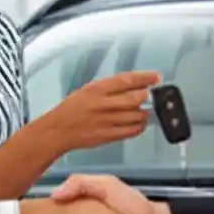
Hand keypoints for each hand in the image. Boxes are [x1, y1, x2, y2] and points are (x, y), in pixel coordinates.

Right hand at [37, 71, 159, 151]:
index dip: (144, 78)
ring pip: (136, 116)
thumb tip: (133, 85)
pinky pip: (131, 131)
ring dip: (143, 113)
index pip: (126, 80)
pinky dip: (139, 127)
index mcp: (96, 89)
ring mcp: (106, 121)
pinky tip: (138, 124)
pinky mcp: (108, 136)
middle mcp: (102, 104)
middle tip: (149, 95)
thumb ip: (109, 88)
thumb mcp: (87, 90)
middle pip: (135, 98)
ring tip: (142, 111)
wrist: (57, 131)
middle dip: (146, 96)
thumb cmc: (71, 110)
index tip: (155, 77)